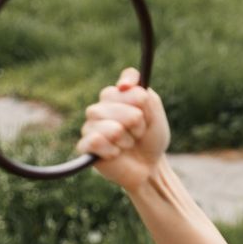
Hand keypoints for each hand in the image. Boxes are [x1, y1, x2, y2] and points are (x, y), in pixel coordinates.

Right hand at [76, 67, 169, 190]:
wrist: (148, 167)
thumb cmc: (150, 140)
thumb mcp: (156, 118)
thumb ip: (146, 98)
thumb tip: (123, 86)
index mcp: (122, 94)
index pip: (128, 76)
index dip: (132, 82)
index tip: (140, 94)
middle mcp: (103, 105)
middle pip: (117, 99)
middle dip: (137, 122)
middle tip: (138, 131)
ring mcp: (91, 123)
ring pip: (111, 124)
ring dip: (127, 138)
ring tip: (128, 143)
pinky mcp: (85, 144)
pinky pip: (97, 141)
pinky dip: (113, 151)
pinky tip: (115, 154)